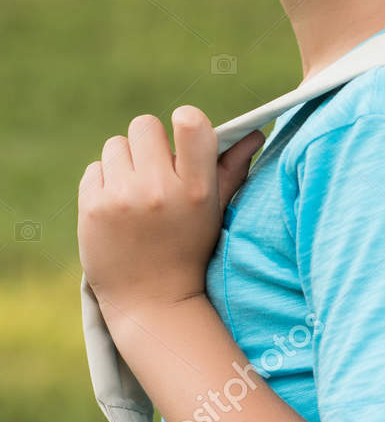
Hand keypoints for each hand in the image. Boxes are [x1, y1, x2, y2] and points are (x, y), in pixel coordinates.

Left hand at [78, 106, 263, 318]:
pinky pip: (95, 168)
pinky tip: (117, 208)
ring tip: (136, 193)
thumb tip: (255, 131)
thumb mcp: (216, 212)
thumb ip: (233, 168)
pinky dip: (104, 182)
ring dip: (125, 162)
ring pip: (116, 144)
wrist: (150, 301)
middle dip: (149, 143)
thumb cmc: (189, 250)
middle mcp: (159, 191)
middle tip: (155, 171)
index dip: (185, 120)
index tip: (184, 133)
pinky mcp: (93, 208)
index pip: (191, 123)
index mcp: (197, 190)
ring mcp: (122, 199)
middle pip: (145, 125)